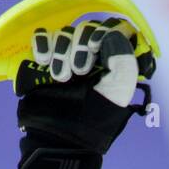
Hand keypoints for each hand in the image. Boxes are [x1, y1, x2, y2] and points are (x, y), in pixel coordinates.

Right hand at [14, 17, 154, 168]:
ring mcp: (68, 58)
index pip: (115, 28)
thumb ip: (125, 61)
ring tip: (60, 78)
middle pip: (88, 28)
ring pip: (66, 33)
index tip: (97, 48)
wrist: (59, 139)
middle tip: (78, 72)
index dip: (107, 31)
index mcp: (114, 64)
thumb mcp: (118, 93)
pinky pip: (43, 36)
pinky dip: (43, 43)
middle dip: (81, 46)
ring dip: (61, 51)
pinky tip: (43, 61)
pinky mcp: (46, 62)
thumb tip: (111, 36)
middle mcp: (93, 59)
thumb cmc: (93, 123)